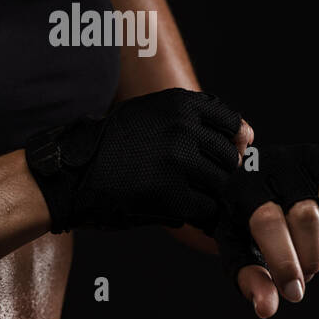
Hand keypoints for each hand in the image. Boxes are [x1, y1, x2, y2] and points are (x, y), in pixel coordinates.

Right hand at [25, 88, 247, 232]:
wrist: (71, 173)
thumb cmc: (112, 146)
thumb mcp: (149, 113)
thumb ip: (192, 120)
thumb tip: (247, 138)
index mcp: (179, 103)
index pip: (232, 123)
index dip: (234, 142)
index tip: (228, 154)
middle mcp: (183, 127)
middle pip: (229, 158)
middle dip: (220, 173)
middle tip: (200, 183)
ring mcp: (179, 161)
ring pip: (220, 184)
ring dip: (209, 195)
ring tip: (187, 197)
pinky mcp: (172, 194)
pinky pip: (205, 208)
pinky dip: (197, 214)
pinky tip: (177, 210)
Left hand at [213, 142, 318, 317]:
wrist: (257, 182)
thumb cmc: (245, 224)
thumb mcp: (238, 251)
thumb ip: (250, 280)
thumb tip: (268, 309)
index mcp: (243, 186)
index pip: (268, 221)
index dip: (284, 262)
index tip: (293, 292)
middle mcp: (275, 162)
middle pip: (307, 214)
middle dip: (310, 256)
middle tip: (303, 269)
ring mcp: (307, 154)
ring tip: (316, 242)